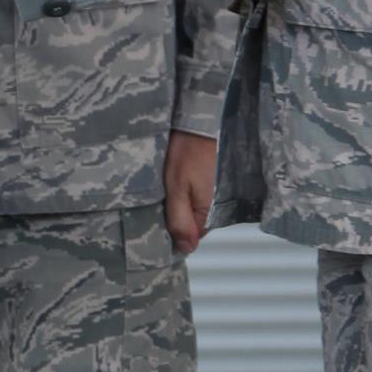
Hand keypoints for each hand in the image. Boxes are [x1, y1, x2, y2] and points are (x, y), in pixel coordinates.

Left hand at [163, 129, 216, 255]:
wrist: (199, 122)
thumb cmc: (187, 153)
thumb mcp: (177, 188)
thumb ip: (181, 220)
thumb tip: (187, 249)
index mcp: (207, 212)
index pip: (190, 237)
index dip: (173, 233)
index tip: (156, 222)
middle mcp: (215, 205)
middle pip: (192, 223)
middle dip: (176, 218)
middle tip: (156, 203)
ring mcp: (214, 192)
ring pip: (193, 209)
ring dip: (179, 204)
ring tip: (163, 191)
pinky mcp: (211, 181)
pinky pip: (196, 195)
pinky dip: (184, 192)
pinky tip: (173, 182)